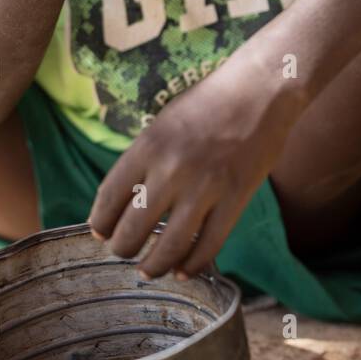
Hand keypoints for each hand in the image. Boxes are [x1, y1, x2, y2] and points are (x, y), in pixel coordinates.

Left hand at [88, 58, 293, 279]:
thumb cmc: (208, 104)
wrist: (260, 90)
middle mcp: (172, 169)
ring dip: (154, 265)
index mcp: (148, 146)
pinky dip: (193, 264)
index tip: (100, 233)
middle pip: (133, 228)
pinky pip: (209, 245)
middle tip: (123, 253)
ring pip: (170, 245)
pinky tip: (184, 270)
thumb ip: (143, 159)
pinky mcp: (236, 198)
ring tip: (148, 270)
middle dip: (122, 248)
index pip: (109, 197)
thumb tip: (124, 200)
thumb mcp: (163, 124)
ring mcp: (206, 187)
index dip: (100, 223)